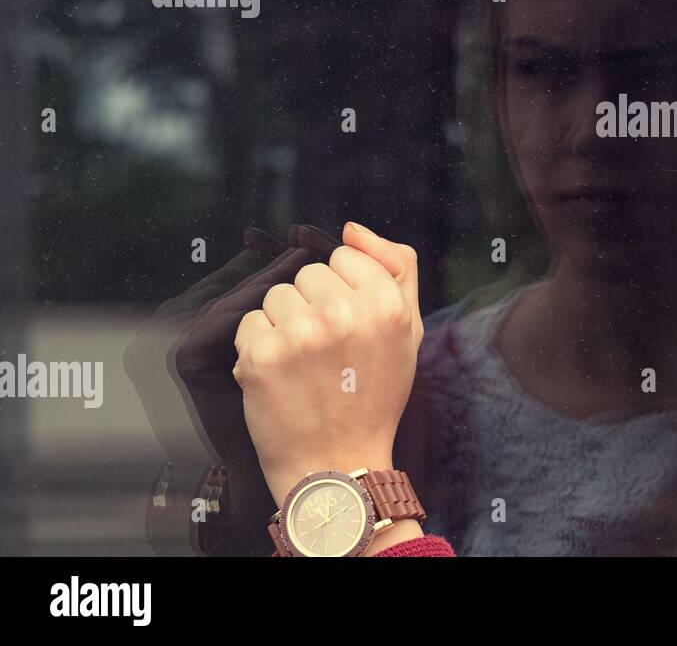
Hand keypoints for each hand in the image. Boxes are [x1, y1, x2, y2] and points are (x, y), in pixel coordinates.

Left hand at [234, 222, 424, 507]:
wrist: (338, 464)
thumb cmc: (373, 395)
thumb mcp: (407, 331)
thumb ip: (396, 269)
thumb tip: (352, 230)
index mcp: (386, 304)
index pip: (345, 257)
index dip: (344, 290)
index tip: (350, 327)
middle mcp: (344, 313)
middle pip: (308, 273)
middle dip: (313, 305)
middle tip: (328, 352)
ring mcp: (300, 335)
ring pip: (276, 295)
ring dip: (284, 325)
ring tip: (303, 365)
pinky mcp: (261, 356)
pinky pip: (249, 323)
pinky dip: (258, 348)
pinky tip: (280, 377)